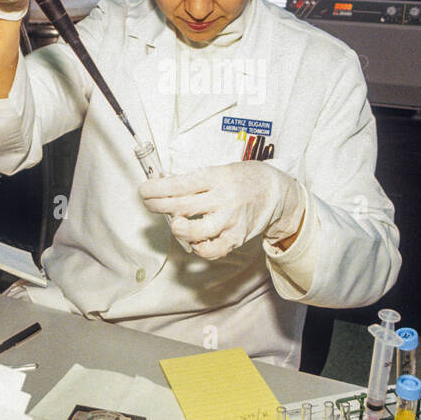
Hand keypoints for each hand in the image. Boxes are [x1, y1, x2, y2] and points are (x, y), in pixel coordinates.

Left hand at [139, 161, 305, 259]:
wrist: (276, 192)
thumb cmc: (243, 179)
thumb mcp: (221, 169)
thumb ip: (196, 180)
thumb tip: (163, 185)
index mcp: (217, 177)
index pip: (181, 184)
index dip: (158, 189)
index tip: (144, 190)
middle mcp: (222, 198)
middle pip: (182, 206)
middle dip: (158, 205)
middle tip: (149, 203)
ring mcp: (229, 219)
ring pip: (195, 231)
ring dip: (177, 228)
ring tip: (174, 223)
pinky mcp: (236, 237)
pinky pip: (212, 250)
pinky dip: (199, 248)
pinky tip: (194, 241)